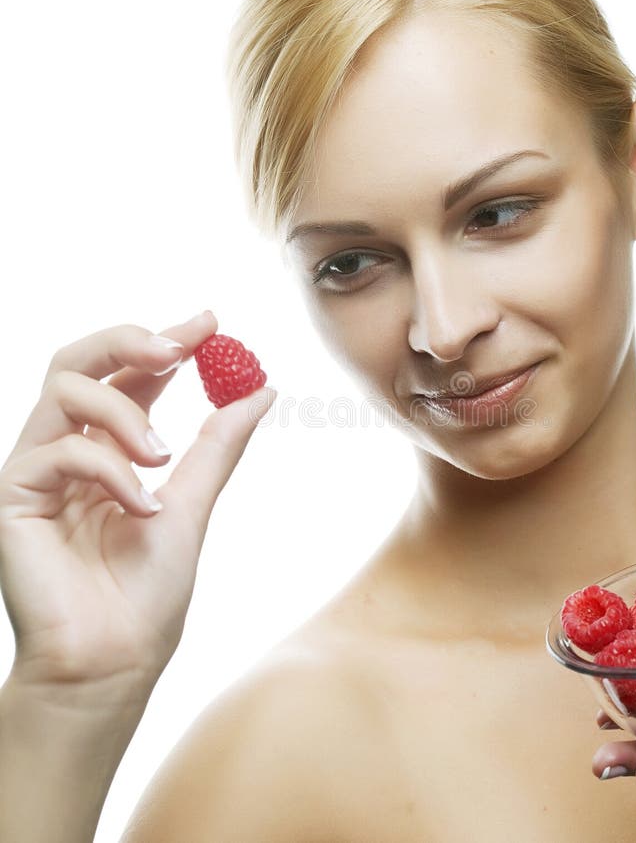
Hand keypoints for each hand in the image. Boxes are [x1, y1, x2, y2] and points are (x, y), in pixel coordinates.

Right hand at [0, 311, 275, 698]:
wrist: (113, 661)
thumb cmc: (147, 592)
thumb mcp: (193, 502)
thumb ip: (218, 444)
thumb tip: (262, 389)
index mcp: (110, 451)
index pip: (132, 376)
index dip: (167, 341)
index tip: (212, 322)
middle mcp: (70, 451)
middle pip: (82, 360)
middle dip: (133, 340)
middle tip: (182, 344)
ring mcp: (37, 470)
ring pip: (68, 390)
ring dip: (127, 413)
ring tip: (161, 458)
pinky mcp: (12, 495)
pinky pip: (61, 450)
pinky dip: (112, 472)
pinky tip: (140, 508)